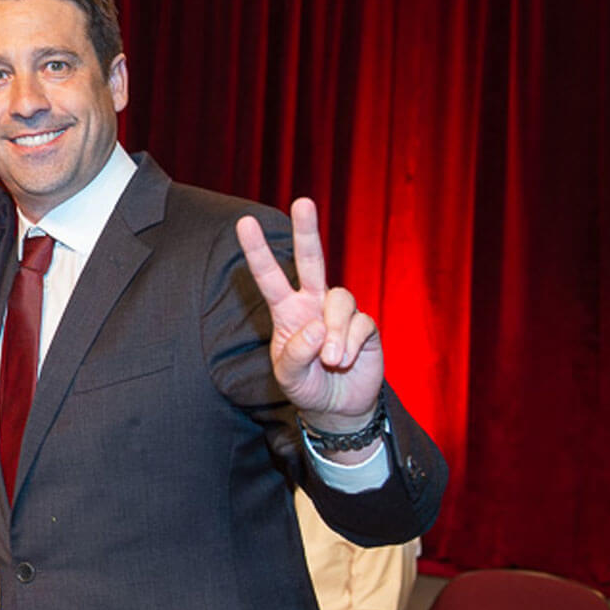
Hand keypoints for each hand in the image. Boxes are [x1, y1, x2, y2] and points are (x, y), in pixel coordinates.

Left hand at [235, 198, 383, 431]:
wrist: (336, 407)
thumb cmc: (305, 386)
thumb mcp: (287, 376)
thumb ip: (295, 353)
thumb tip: (317, 328)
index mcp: (286, 310)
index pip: (269, 276)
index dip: (257, 250)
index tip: (244, 223)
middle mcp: (313, 303)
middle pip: (311, 260)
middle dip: (307, 231)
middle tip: (302, 202)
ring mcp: (339, 312)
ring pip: (340, 300)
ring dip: (335, 333)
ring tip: (331, 361)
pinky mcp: (365, 326)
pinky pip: (360, 324)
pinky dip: (350, 344)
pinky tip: (344, 361)